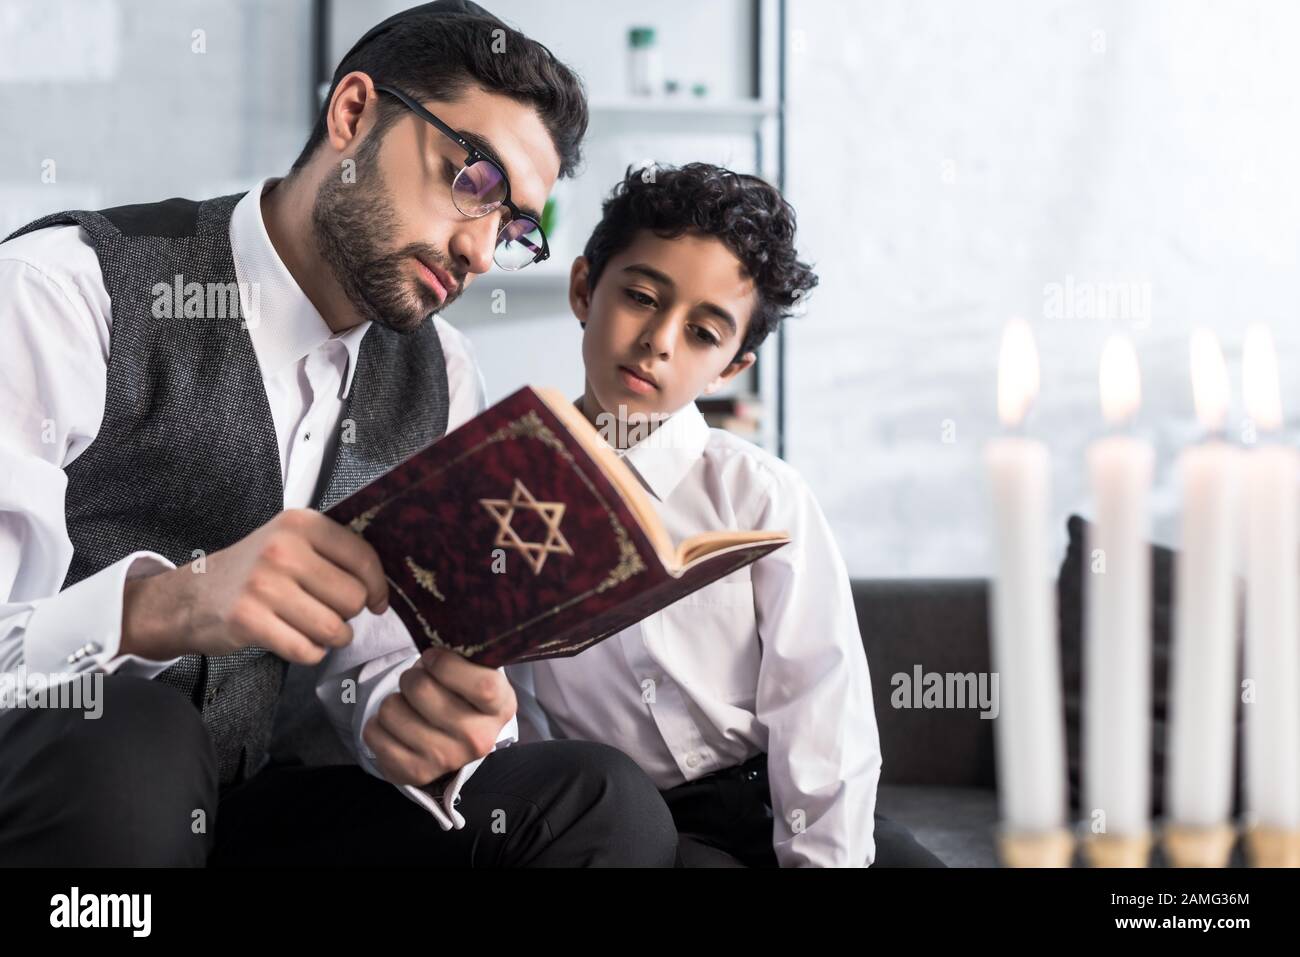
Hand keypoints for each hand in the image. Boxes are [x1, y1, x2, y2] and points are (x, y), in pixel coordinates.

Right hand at [120, 508, 388, 663]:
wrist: (191, 595)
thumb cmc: (253, 570)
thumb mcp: (292, 541)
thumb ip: (335, 553)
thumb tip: (383, 586)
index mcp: (301, 524)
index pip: (363, 558)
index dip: (378, 587)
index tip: (375, 600)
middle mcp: (283, 549)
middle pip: (353, 598)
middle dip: (347, 614)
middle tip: (326, 611)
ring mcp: (264, 585)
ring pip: (334, 628)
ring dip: (331, 638)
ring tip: (312, 627)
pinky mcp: (249, 620)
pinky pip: (307, 651)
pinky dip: (309, 653)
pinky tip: (296, 640)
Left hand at [362, 648, 516, 787]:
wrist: (459, 739)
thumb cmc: (464, 693)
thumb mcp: (479, 671)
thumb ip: (466, 654)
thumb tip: (435, 632)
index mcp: (501, 707)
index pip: (481, 685)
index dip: (447, 664)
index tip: (432, 657)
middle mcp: (478, 739)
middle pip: (422, 691)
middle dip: (411, 676)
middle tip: (418, 681)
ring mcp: (445, 760)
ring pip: (391, 710)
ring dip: (393, 700)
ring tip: (408, 704)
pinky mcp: (414, 773)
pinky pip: (374, 734)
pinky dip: (377, 723)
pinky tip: (396, 723)